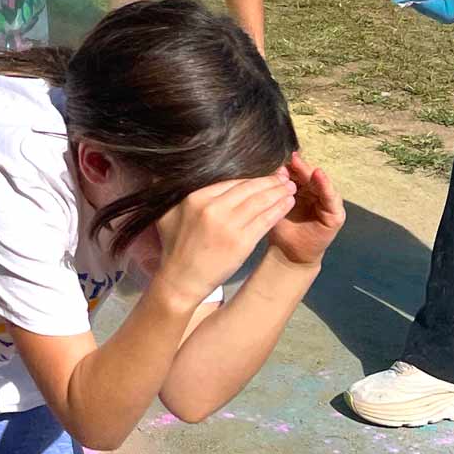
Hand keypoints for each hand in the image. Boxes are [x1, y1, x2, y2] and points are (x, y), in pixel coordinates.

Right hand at [159, 171, 297, 299]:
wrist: (181, 280)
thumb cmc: (174, 247)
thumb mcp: (168, 215)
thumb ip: (173, 193)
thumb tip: (163, 172)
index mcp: (196, 198)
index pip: (231, 181)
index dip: (250, 177)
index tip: (263, 174)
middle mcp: (213, 208)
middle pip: (248, 188)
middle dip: (269, 181)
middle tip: (284, 177)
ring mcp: (229, 225)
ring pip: (260, 202)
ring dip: (278, 193)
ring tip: (290, 188)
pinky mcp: (242, 242)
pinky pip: (265, 220)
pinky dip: (278, 210)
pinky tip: (287, 203)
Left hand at [266, 153, 344, 267]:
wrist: (289, 254)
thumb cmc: (282, 228)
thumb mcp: (277, 204)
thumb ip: (278, 188)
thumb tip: (277, 168)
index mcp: (303, 190)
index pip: (299, 174)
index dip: (292, 166)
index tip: (283, 158)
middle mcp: (317, 194)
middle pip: (311, 176)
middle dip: (302, 168)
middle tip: (293, 158)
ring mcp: (328, 204)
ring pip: (322, 184)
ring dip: (314, 175)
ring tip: (307, 167)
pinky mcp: (336, 215)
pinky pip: (331, 199)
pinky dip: (326, 187)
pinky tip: (320, 177)